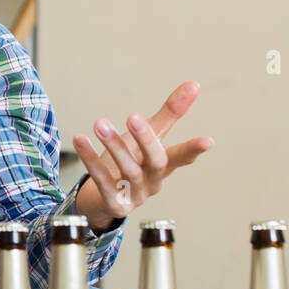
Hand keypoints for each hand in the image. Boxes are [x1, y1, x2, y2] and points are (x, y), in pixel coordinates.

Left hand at [71, 80, 214, 231]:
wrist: (100, 196)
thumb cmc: (129, 160)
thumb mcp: (148, 136)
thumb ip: (169, 114)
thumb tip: (194, 84)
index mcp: (163, 164)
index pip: (181, 156)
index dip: (193, 149)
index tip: (207, 141)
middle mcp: (153, 181)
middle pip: (156, 161)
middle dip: (146, 139)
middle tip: (133, 116)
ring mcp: (135, 195)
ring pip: (129, 170)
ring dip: (114, 145)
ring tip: (100, 124)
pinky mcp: (115, 204)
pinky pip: (102, 181)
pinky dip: (90, 160)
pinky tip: (80, 140)